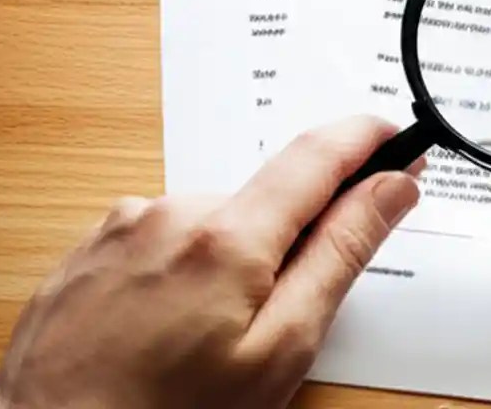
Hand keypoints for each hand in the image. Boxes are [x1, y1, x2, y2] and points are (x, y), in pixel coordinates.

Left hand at [0, 116, 420, 408]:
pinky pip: (166, 241)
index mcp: (227, 236)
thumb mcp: (280, 350)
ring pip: (216, 225)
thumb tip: (391, 189)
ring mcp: (124, 226)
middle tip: (285, 320)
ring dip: (235, 263)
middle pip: (267, 201)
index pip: (318, 157)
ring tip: (210, 343)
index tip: (398, 139)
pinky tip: (169, 331)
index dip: (368, 141)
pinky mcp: (92, 247)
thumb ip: (340, 256)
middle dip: (292, 242)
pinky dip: (186, 273)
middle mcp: (171, 212)